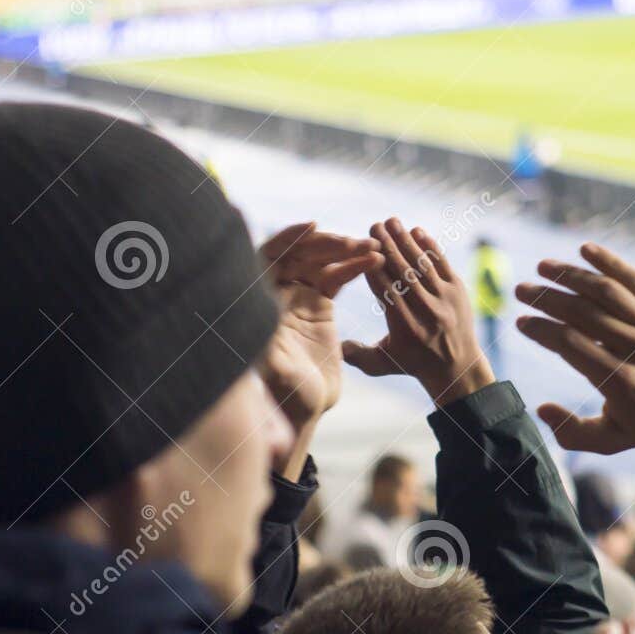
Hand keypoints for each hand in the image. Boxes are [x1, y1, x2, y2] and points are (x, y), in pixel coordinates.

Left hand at [259, 224, 380, 474]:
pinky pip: (337, 276)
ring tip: (372, 249)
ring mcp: (298, 294)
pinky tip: (374, 261)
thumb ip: (271, 345)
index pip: (267, 255)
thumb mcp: (274, 368)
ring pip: (321, 261)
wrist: (303, 406)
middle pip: (298, 253)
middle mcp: (275, 291)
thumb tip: (268, 320)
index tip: (311, 227)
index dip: (287, 237)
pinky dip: (355, 266)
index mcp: (259, 300)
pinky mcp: (319, 302)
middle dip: (326, 244)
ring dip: (346, 251)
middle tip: (353, 243)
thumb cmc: (282, 391)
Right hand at [341, 217, 494, 405]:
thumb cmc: (412, 363)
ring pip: (423, 265)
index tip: (362, 248)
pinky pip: (442, 264)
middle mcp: (427, 313)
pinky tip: (417, 231)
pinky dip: (430, 247)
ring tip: (392, 222)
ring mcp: (445, 300)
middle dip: (389, 247)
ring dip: (407, 241)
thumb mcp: (383, 364)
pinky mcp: (459, 291)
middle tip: (375, 225)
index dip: (375, 268)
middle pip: (405, 274)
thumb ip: (357, 356)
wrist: (457, 367)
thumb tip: (332, 346)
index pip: (387, 292)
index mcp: (406, 328)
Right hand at [515, 243, 634, 484]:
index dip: (542, 330)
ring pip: (608, 292)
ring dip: (572, 275)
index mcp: (622, 383)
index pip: (572, 345)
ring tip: (543, 267)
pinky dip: (611, 262)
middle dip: (548, 298)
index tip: (521, 321)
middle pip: (585, 314)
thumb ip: (572, 432)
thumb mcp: (611, 441)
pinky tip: (584, 249)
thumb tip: (540, 409)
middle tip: (521, 289)